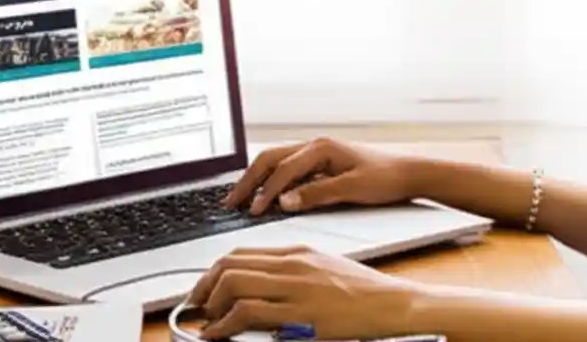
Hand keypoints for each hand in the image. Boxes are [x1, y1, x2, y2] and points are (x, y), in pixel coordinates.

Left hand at [186, 245, 419, 339]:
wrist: (390, 302)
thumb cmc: (362, 289)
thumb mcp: (324, 267)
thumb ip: (292, 271)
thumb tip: (261, 284)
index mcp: (297, 252)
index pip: (241, 253)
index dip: (214, 272)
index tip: (205, 289)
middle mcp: (291, 265)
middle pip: (230, 265)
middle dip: (204, 287)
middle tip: (197, 306)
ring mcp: (294, 288)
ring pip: (233, 284)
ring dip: (211, 305)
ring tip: (209, 322)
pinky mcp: (299, 314)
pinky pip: (249, 312)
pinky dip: (224, 325)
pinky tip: (220, 334)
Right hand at [224, 138, 422, 215]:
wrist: (409, 173)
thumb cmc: (386, 178)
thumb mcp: (352, 189)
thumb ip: (317, 194)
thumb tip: (285, 202)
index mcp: (321, 148)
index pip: (283, 169)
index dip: (266, 191)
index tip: (254, 210)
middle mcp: (315, 147)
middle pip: (271, 160)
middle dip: (249, 181)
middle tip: (231, 202)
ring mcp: (317, 154)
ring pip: (277, 163)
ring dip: (258, 180)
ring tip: (241, 199)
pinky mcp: (321, 164)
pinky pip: (289, 170)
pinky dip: (273, 183)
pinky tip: (267, 197)